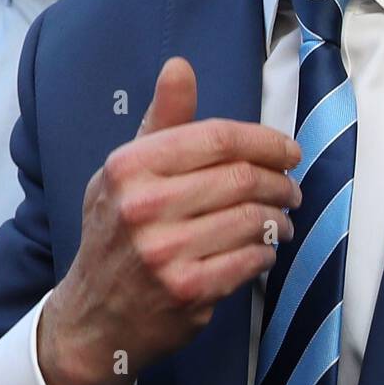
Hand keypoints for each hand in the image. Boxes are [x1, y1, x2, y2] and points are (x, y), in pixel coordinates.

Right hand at [38, 57, 301, 384]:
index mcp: (129, 167)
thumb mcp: (126, 173)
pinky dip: (266, 252)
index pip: (217, 138)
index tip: (288, 151)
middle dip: (280, 182)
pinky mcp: (188, 291)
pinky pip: (252, 259)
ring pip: (254, 218)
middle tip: (290, 189)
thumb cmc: (117, 233)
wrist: (93, 318)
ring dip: (280, 219)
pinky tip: (262, 250)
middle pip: (242, 178)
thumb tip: (179, 67)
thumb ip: (162, 122)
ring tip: (281, 220)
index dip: (265, 141)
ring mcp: (165, 252)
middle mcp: (143, 206)